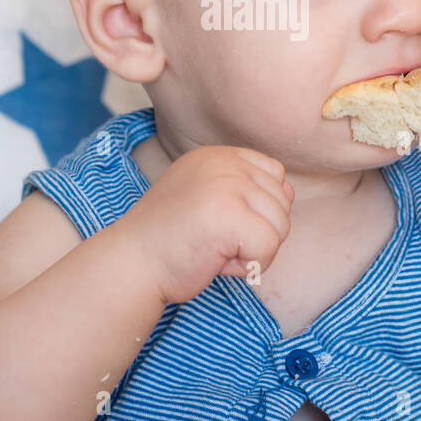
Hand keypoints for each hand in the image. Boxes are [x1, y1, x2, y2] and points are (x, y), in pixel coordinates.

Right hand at [119, 145, 294, 303]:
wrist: (131, 263)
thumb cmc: (170, 240)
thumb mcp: (209, 201)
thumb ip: (246, 191)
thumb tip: (290, 191)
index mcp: (219, 154)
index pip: (274, 175)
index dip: (256, 210)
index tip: (218, 223)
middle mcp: (224, 161)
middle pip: (282, 203)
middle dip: (255, 233)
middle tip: (212, 240)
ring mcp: (227, 184)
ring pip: (280, 227)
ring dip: (252, 251)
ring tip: (213, 248)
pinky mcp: (229, 213)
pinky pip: (269, 248)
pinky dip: (248, 266)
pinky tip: (215, 260)